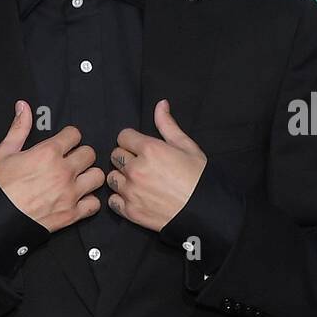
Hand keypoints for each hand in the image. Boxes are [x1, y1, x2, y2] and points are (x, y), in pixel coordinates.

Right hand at [0, 101, 104, 232]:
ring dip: (89, 176)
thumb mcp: (4, 153)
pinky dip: (89, 201)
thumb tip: (23, 106)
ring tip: (78, 179)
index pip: (75, 134)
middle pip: (89, 153)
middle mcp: (63, 172)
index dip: (69, 137)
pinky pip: (95, 204)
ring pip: (97, 177)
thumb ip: (19, 128)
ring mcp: (70, 194)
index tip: (64, 143)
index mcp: (48, 153)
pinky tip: (78, 199)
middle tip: (70, 161)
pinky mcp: (71, 214)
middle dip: (80, 155)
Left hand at [107, 99, 205, 230]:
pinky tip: (133, 197)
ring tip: (137, 181)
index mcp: (150, 150)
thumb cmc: (199, 178)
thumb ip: (168, 125)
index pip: (123, 136)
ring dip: (121, 178)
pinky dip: (120, 199)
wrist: (205, 212)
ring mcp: (131, 191)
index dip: (132, 140)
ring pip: (112, 178)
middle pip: (115, 156)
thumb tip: (160, 104)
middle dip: (126, 157)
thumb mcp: (187, 147)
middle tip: (141, 165)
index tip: (140, 147)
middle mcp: (136, 169)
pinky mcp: (130, 211)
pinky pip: (112, 201)